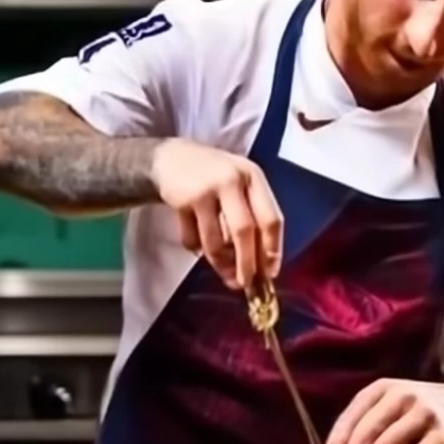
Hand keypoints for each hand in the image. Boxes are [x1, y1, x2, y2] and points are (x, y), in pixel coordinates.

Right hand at [151, 138, 283, 289]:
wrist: (171, 158)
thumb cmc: (213, 177)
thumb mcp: (239, 187)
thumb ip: (251, 217)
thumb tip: (260, 265)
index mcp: (254, 177)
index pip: (271, 218)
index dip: (272, 249)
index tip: (271, 273)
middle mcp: (233, 179)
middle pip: (245, 230)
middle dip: (247, 263)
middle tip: (246, 285)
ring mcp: (207, 189)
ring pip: (216, 239)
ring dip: (221, 264)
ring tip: (226, 275)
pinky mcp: (184, 199)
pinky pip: (193, 238)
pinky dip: (196, 248)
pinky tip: (198, 245)